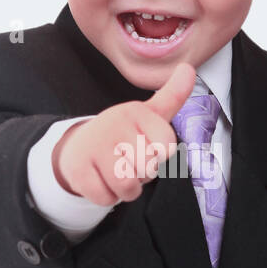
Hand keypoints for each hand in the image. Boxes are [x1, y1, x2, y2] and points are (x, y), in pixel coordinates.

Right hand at [52, 62, 196, 204]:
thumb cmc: (122, 133)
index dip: (159, 156)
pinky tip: (99, 178)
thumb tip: (189, 69)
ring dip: (125, 189)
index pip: (167, 148)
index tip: (146, 146)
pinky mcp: (77, 168)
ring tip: (116, 171)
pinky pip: (106, 198)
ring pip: (127, 186)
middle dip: (142, 174)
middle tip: (128, 160)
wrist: (78, 146)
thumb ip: (173, 96)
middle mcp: (114, 123)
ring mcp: (93, 145)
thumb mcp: (149, 114)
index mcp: (136, 111)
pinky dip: (106, 196)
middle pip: (148, 169)